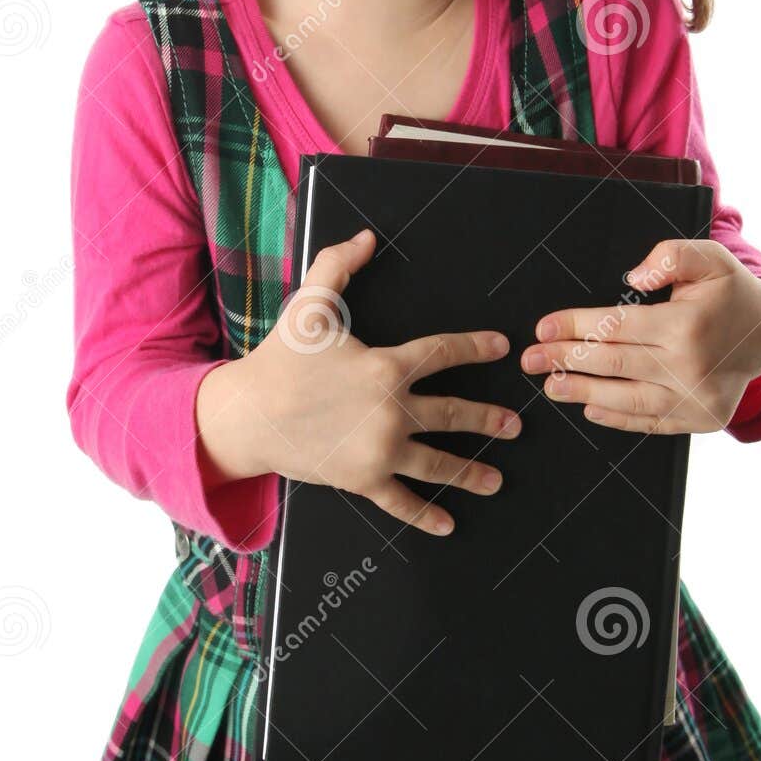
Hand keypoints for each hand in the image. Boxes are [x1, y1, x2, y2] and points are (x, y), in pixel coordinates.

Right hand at [203, 228, 520, 536]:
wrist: (245, 416)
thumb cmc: (279, 360)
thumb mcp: (308, 306)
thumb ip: (337, 266)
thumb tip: (366, 236)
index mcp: (386, 367)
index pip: (444, 352)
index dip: (476, 347)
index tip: (501, 347)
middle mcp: (391, 411)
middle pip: (453, 414)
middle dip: (489, 418)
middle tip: (515, 424)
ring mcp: (379, 450)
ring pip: (438, 463)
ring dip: (472, 472)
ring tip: (497, 478)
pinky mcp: (361, 480)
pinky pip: (401, 501)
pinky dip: (426, 515)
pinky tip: (449, 524)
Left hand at [519, 239, 760, 435]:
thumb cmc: (729, 290)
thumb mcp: (709, 257)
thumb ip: (671, 256)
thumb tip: (634, 277)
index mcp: (687, 324)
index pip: (617, 326)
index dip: (575, 325)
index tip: (543, 327)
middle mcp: (691, 366)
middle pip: (614, 363)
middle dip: (565, 360)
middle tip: (530, 359)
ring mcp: (697, 398)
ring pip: (627, 398)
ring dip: (583, 392)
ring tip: (551, 386)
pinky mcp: (701, 419)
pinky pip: (651, 421)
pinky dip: (618, 417)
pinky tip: (590, 407)